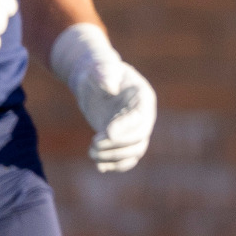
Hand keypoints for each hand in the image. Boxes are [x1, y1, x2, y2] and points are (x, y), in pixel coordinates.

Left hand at [51, 24, 155, 172]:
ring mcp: (134, 129)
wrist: (95, 81)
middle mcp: (144, 116)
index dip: (126, 128)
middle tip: (93, 142)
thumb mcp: (100, 68)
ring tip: (91, 151)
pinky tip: (99, 165)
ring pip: (135, 151)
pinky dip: (115, 166)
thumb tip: (109, 86)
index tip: (106, 134)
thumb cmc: (98, 72)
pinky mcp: (123, 139)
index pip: (141, 118)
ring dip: (114, 157)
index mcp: (142, 98)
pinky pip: (127, 159)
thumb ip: (105, 73)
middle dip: (117, 145)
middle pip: (140, 138)